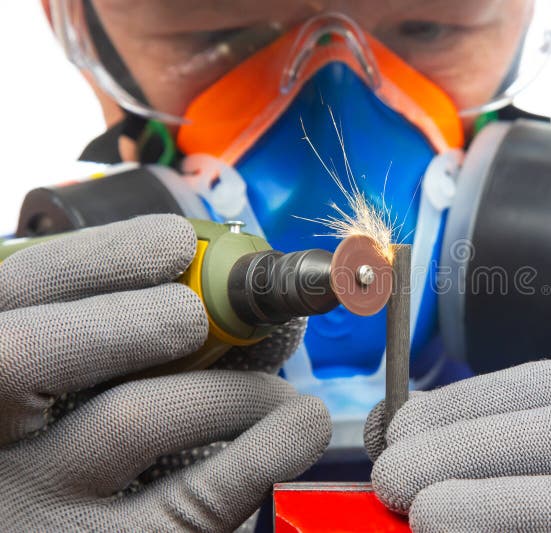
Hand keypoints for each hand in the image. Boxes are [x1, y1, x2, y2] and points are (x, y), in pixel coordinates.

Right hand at [0, 215, 330, 530]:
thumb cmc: (68, 468)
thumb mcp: (41, 406)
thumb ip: (81, 349)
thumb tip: (194, 295)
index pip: (10, 296)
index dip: (93, 258)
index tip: (171, 243)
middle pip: (37, 353)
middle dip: (144, 318)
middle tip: (206, 320)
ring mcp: (30, 515)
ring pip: (131, 418)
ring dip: (229, 388)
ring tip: (281, 395)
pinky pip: (197, 498)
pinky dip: (264, 452)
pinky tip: (296, 432)